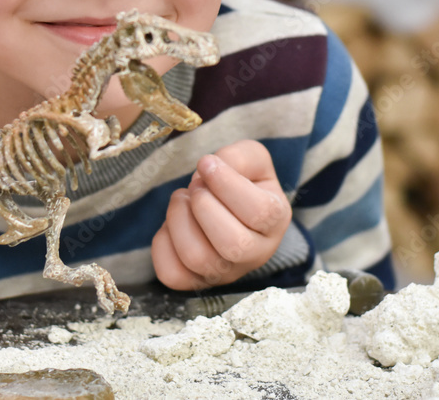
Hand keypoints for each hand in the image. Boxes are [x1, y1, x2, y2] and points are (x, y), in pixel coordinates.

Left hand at [152, 139, 291, 290]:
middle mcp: (256, 254)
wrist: (230, 207)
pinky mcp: (195, 282)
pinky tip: (173, 223)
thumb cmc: (244, 182)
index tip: (207, 164)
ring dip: (180, 219)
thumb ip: (239, 157)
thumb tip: (211, 167)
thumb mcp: (252, 160)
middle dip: (204, 205)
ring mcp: (225, 273)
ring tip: (182, 199)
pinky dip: (163, 243)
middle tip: (196, 186)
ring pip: (197, 258)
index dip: (226, 184)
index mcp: (275, 221)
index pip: (259, 211)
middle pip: (232, 244)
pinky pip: (171, 274)